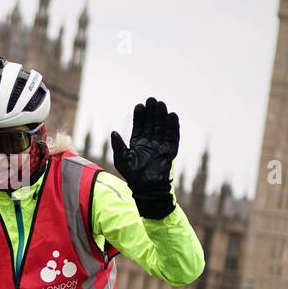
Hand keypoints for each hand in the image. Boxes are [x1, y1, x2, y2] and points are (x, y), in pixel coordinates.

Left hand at [110, 97, 179, 218]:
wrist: (147, 188)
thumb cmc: (133, 176)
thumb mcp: (122, 159)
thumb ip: (118, 145)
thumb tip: (113, 132)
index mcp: (138, 144)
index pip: (140, 126)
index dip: (140, 116)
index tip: (139, 106)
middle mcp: (150, 143)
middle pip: (152, 124)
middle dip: (152, 112)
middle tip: (151, 100)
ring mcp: (161, 146)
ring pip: (162, 127)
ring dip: (162, 116)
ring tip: (161, 104)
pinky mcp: (170, 151)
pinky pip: (173, 136)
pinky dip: (173, 126)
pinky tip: (172, 116)